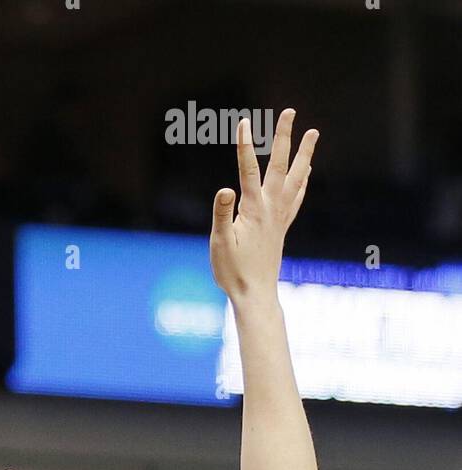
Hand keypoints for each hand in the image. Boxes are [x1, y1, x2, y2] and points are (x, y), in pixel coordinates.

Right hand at [210, 109, 317, 302]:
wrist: (254, 294)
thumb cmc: (232, 271)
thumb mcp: (220, 243)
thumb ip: (222, 214)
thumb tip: (225, 189)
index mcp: (254, 210)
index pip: (248, 170)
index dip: (245, 145)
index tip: (245, 121)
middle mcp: (272, 209)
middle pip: (280, 166)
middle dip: (284, 138)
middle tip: (290, 112)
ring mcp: (280, 217)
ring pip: (296, 179)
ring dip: (304, 155)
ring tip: (312, 134)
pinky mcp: (281, 227)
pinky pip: (297, 198)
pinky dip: (303, 182)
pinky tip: (306, 173)